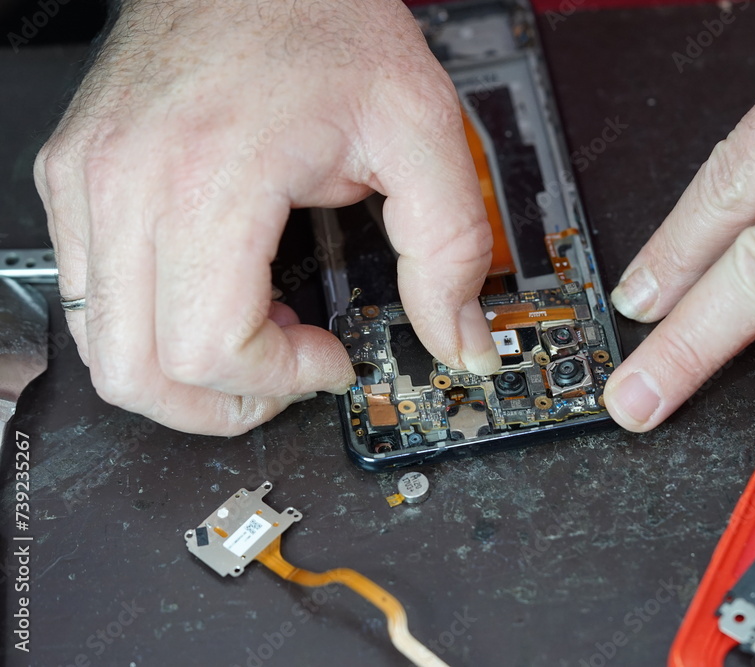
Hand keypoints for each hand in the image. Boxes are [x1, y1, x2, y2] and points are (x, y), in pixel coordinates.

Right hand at [34, 0, 499, 434]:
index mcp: (210, 174)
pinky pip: (89, 293)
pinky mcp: (75, 175)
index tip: (330, 359)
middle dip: (222, 405)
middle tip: (286, 381)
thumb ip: (452, 249)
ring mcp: (87, 179)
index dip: (280, 381)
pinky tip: (216, 291)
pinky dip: (152, 323)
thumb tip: (465, 342)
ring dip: (183, 372)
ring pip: (99, 345)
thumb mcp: (421, 129)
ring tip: (255, 335)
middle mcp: (126, 180)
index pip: (209, 348)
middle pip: (135, 371)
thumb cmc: (323, 19)